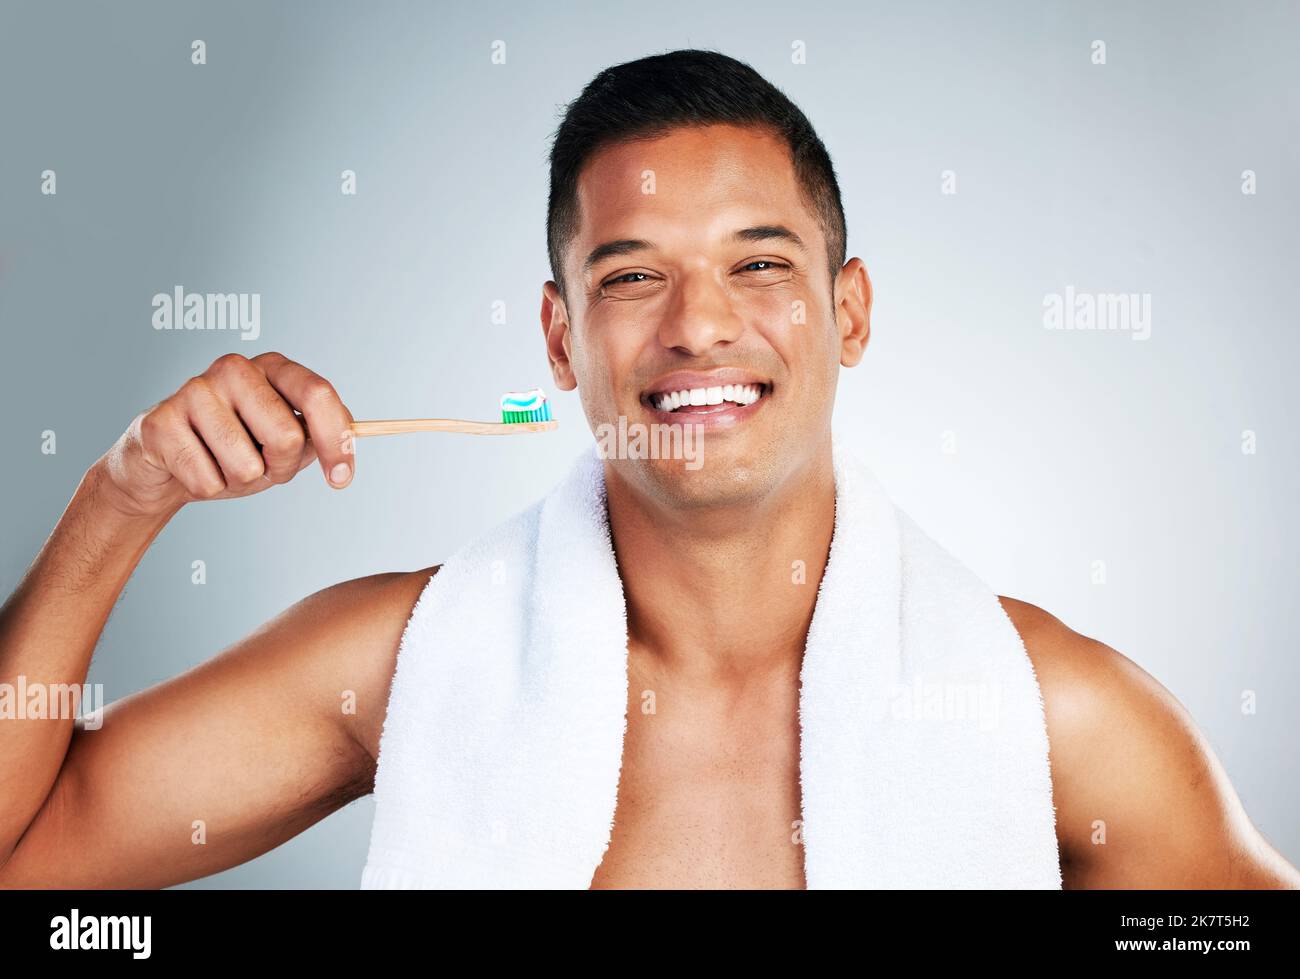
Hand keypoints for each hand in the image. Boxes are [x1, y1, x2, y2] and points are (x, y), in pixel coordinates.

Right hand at [98, 352, 355, 518]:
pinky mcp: (160, 421)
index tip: (341, 478)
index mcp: (272, 367)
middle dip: (280, 468)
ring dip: (241, 481)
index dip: (336, 440)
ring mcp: (194, 389)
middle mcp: (234, 368)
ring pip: (247, 466)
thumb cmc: (235, 450)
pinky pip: (208, 481)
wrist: (166, 465)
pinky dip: (209, 488)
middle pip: (287, 436)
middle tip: (261, 466)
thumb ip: (318, 439)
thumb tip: (344, 452)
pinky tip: (194, 467)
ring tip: (222, 463)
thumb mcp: (285, 443)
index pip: (317, 394)